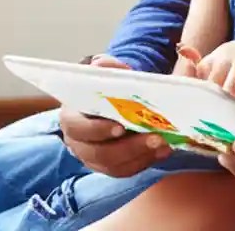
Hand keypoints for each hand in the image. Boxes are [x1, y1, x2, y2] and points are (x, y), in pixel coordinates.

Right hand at [58, 55, 171, 176]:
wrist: (109, 103)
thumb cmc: (105, 88)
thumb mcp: (105, 73)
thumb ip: (105, 67)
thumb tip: (104, 65)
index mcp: (70, 117)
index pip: (77, 128)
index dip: (97, 130)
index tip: (120, 127)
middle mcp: (78, 142)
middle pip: (99, 154)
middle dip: (129, 147)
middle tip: (155, 138)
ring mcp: (92, 159)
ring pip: (115, 166)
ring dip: (141, 156)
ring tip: (164, 144)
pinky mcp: (109, 167)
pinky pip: (126, 170)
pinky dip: (145, 161)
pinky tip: (163, 150)